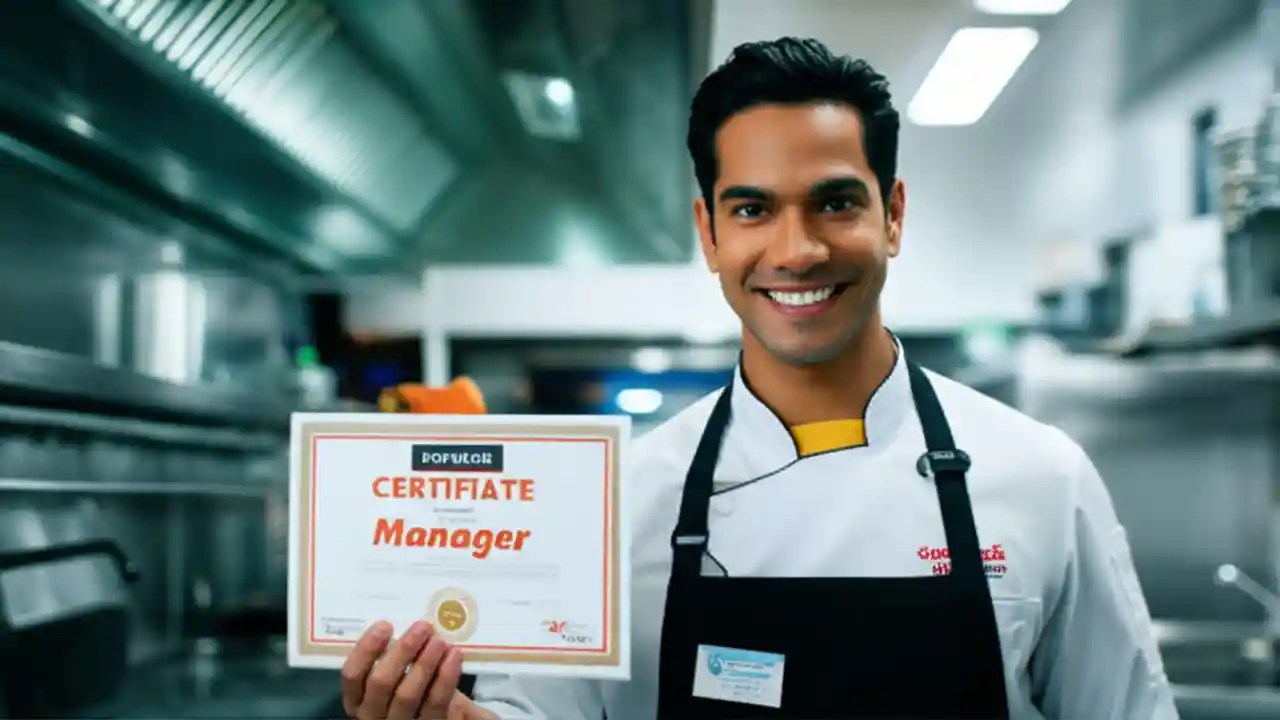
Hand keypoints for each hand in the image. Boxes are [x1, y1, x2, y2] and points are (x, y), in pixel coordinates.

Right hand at [340, 620, 493, 718]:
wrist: (433, 714)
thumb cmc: (411, 689)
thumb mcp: (395, 674)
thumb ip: (395, 656)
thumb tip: (409, 626)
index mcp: (357, 699)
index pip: (352, 674)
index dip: (366, 648)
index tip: (385, 625)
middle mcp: (372, 715)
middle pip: (381, 682)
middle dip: (403, 650)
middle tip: (423, 627)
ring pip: (407, 694)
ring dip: (425, 662)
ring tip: (439, 640)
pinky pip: (435, 702)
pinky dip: (446, 676)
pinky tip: (453, 655)